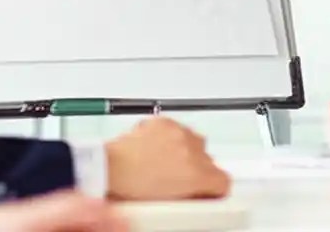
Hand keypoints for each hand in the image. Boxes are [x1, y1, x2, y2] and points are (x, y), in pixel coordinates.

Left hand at [104, 117, 230, 200]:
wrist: (106, 170)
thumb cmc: (129, 191)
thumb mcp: (170, 207)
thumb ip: (194, 200)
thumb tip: (201, 199)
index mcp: (197, 175)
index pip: (224, 182)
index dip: (214, 191)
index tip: (207, 193)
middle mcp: (193, 151)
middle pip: (211, 161)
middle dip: (198, 171)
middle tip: (180, 182)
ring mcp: (179, 135)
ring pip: (197, 142)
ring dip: (187, 153)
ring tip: (167, 164)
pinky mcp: (164, 122)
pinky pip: (178, 129)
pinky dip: (170, 138)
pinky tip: (157, 150)